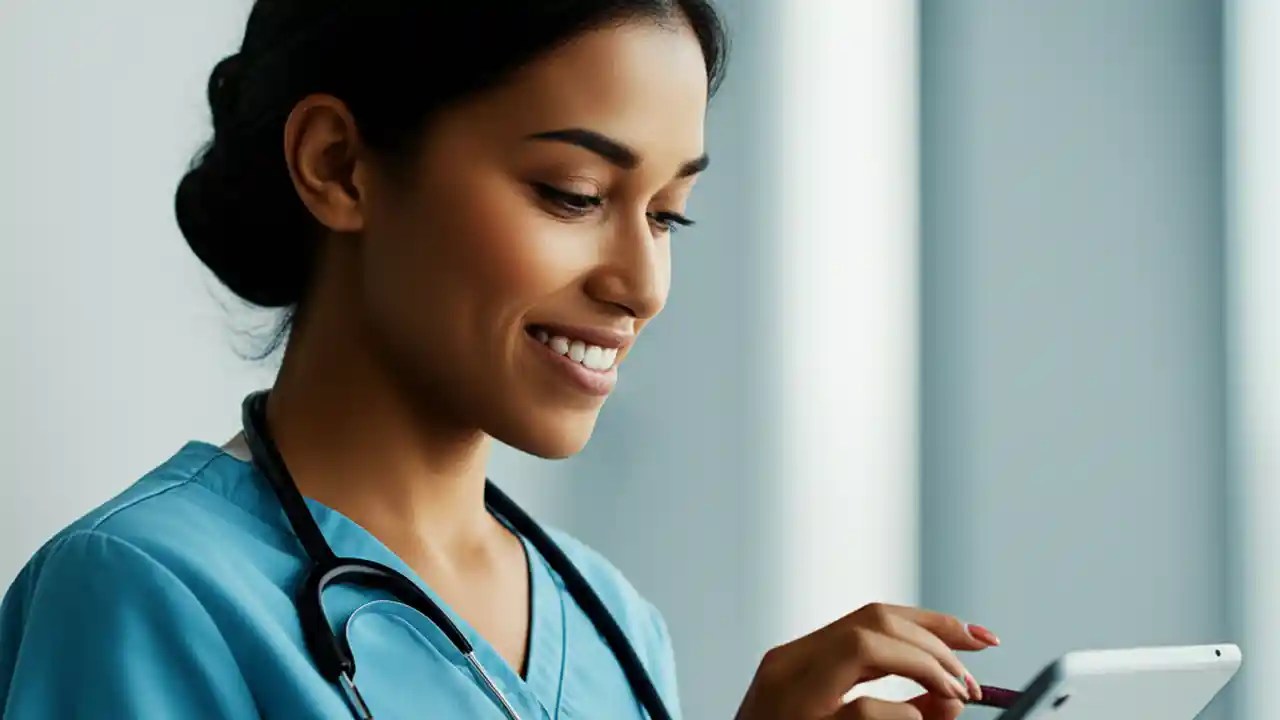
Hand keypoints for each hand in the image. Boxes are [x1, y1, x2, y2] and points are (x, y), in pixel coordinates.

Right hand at [735, 603, 1000, 719]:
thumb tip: (954, 699)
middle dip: (936, 642)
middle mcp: (787, 670)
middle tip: (973, 682)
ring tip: (957, 699)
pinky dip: (904, 714)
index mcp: (794, 663)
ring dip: (926, 668)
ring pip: (866, 646)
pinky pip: (865, 710)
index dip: (932, 623)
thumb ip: (895, 710)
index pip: (871, 618)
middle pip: (873, 621)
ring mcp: (790, 699)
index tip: (980, 637)